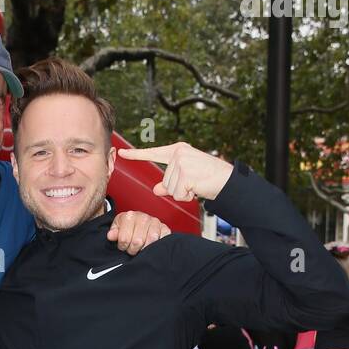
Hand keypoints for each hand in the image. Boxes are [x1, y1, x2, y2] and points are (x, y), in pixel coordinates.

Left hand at [107, 210, 169, 254]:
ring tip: (141, 248)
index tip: (123, 246)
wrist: (139, 222)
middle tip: (132, 249)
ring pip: (150, 241)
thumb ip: (114, 232)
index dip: (123, 246)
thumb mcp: (117, 228)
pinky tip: (151, 246)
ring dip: (144, 249)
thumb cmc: (127, 226)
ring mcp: (155, 222)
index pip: (124, 238)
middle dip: (133, 249)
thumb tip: (111, 235)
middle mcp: (143, 217)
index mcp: (130, 216)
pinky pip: (163, 238)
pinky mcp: (164, 228)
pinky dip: (157, 245)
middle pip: (137, 241)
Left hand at [118, 141, 232, 201]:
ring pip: (170, 190)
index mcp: (177, 151)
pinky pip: (178, 194)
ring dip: (183, 193)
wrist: (227, 180)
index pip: (153, 153)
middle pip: (164, 182)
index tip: (121, 153)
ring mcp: (182, 163)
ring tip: (197, 185)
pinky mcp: (186, 174)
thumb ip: (169, 183)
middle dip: (178, 189)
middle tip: (194, 183)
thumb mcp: (186, 179)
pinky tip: (198, 188)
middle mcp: (178, 154)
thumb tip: (156, 189)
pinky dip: (187, 197)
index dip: (136, 155)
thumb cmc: (208, 178)